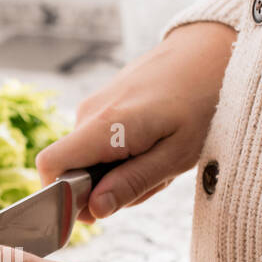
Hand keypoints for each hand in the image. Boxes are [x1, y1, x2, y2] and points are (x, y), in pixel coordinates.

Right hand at [37, 20, 235, 221]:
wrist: (211, 50)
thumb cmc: (201, 102)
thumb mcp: (177, 155)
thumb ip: (132, 183)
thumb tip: (93, 210)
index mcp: (105, 125)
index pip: (50, 165)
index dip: (61, 196)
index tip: (96, 210)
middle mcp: (90, 112)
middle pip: (74, 171)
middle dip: (107, 188)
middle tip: (155, 178)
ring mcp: (95, 105)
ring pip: (91, 159)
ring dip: (121, 171)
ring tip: (161, 156)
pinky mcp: (104, 103)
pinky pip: (102, 143)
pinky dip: (126, 154)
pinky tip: (156, 142)